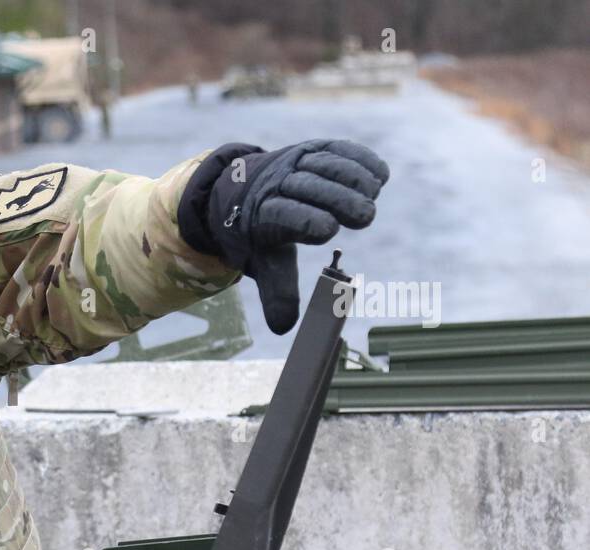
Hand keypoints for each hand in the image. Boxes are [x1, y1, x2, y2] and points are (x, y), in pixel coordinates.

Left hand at [178, 139, 389, 333]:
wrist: (242, 189)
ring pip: (324, 163)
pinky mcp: (313, 148)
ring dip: (353, 178)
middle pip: (308, 187)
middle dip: (338, 199)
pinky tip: (379, 177)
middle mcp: (276, 183)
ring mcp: (294, 161)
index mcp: (260, 214)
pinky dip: (361, 159)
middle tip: (365, 217)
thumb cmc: (260, 231)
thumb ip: (277, 291)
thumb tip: (284, 328)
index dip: (305, 221)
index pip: (282, 215)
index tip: (329, 231)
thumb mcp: (264, 262)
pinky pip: (338, 148)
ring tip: (373, 196)